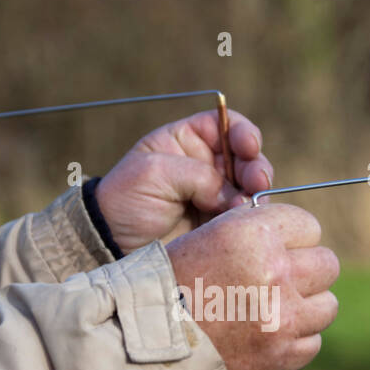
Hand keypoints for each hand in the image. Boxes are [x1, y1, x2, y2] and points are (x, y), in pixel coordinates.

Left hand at [95, 110, 273, 252]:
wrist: (112, 243)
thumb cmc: (126, 200)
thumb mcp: (155, 173)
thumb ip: (198, 175)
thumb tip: (236, 197)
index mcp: (186, 140)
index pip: (227, 126)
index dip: (244, 133)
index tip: (249, 147)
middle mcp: (205, 164)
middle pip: (246, 157)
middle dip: (256, 167)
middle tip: (257, 183)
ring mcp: (214, 195)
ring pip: (251, 188)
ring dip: (256, 194)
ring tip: (248, 206)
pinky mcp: (217, 223)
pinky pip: (243, 216)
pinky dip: (248, 218)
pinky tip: (243, 221)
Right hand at [166, 204, 339, 369]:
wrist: (148, 342)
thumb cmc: (173, 284)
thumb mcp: (210, 237)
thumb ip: (257, 232)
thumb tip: (297, 236)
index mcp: (253, 234)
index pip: (308, 226)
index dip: (294, 238)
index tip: (280, 250)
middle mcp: (274, 272)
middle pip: (327, 264)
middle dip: (308, 271)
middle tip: (282, 282)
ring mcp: (283, 317)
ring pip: (327, 305)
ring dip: (306, 308)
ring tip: (275, 312)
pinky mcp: (282, 354)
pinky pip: (313, 342)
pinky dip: (295, 341)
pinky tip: (268, 338)